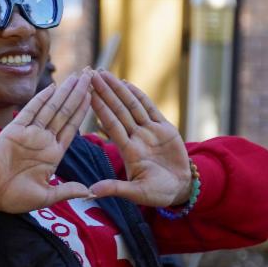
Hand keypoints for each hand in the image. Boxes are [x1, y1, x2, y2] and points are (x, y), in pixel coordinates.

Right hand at [0, 70, 92, 213]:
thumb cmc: (15, 197)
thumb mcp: (46, 197)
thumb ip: (67, 191)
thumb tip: (89, 192)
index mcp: (53, 154)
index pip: (72, 128)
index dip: (83, 111)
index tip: (94, 95)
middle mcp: (44, 140)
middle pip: (65, 112)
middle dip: (78, 94)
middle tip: (91, 75)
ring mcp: (30, 133)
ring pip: (52, 108)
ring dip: (65, 92)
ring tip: (78, 76)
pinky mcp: (15, 129)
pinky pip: (31, 110)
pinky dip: (42, 99)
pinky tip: (53, 87)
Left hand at [88, 70, 192, 207]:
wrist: (181, 189)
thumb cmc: (158, 193)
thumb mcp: (136, 193)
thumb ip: (115, 188)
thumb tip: (90, 192)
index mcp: (128, 150)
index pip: (111, 124)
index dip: (99, 108)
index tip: (86, 93)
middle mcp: (136, 137)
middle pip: (117, 110)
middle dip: (104, 92)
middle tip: (89, 73)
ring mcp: (150, 131)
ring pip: (131, 106)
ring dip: (118, 90)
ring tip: (104, 74)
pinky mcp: (165, 129)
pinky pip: (150, 109)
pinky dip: (139, 96)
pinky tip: (127, 84)